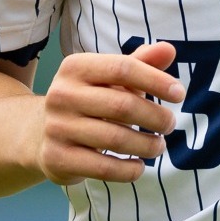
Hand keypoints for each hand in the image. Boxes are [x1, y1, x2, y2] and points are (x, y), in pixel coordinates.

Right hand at [29, 42, 183, 184]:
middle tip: (170, 124)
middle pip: (122, 105)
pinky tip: (139, 166)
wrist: (40, 134)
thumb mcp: (110, 78)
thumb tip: (169, 50)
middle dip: (155, 117)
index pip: (123, 68)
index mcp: (75, 67)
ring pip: (115, 139)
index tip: (179, 94)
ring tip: (158, 146)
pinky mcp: (56, 158)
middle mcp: (61, 95)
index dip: (156, 80)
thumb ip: (140, 63)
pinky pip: (103, 167)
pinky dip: (129, 170)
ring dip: (147, 145)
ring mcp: (57, 128)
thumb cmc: (88, 100)